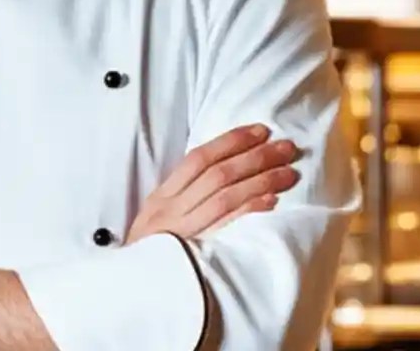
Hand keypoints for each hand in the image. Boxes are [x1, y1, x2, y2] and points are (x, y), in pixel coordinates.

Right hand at [126, 124, 298, 242]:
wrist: (131, 288)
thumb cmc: (149, 250)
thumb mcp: (156, 216)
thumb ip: (182, 195)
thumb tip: (221, 169)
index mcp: (162, 195)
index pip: (198, 158)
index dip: (231, 141)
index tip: (260, 130)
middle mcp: (171, 208)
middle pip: (218, 174)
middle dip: (255, 157)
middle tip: (286, 147)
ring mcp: (183, 230)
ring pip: (225, 196)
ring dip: (261, 181)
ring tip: (289, 172)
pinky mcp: (195, 253)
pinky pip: (226, 227)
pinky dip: (249, 211)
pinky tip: (272, 201)